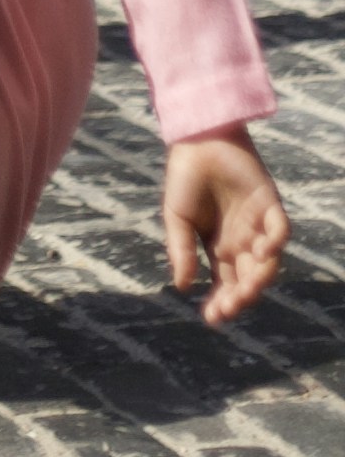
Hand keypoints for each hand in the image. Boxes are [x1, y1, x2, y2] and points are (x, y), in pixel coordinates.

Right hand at [163, 126, 288, 323]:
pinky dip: (276, 242)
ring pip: (267, 262)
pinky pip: (280, 231)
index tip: (211, 318)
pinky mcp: (270, 205)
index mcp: (219, 247)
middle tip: (230, 307)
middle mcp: (242, 242)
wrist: (197, 139)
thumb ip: (181, 250)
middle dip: (241, 297)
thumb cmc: (184, 177)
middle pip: (248, 279)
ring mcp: (258, 225)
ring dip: (259, 278)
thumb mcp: (176, 218)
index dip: (221, 302)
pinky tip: (262, 251)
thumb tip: (183, 287)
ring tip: (246, 288)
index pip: (225, 283)